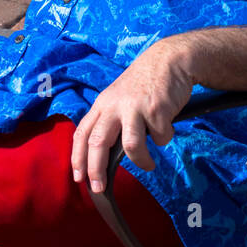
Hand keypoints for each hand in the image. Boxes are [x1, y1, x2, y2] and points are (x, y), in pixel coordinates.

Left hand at [71, 38, 194, 193]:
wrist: (169, 59)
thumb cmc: (143, 83)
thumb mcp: (119, 97)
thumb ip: (110, 120)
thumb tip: (103, 154)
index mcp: (103, 104)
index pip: (82, 133)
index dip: (77, 158)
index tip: (78, 178)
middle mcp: (115, 105)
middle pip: (98, 142)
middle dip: (96, 170)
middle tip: (100, 187)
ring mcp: (136, 107)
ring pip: (131, 146)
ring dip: (141, 161)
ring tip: (148, 165)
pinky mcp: (157, 109)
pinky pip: (160, 137)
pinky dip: (164, 138)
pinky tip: (166, 129)